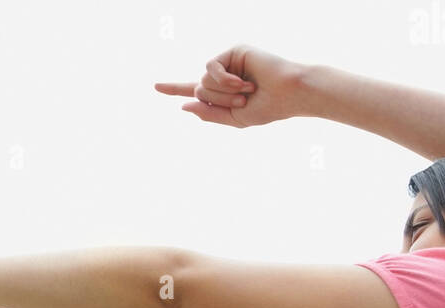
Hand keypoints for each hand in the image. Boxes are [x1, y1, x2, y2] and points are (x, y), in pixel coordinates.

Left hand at [154, 45, 304, 127]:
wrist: (288, 94)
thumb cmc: (268, 108)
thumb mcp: (235, 119)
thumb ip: (210, 114)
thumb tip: (185, 105)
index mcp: (222, 93)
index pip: (194, 91)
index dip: (174, 88)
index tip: (156, 86)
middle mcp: (222, 76)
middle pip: (198, 91)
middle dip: (218, 102)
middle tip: (243, 101)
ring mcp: (227, 62)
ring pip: (202, 81)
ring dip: (223, 93)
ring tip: (246, 91)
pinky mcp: (232, 51)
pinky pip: (210, 68)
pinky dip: (224, 80)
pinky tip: (242, 81)